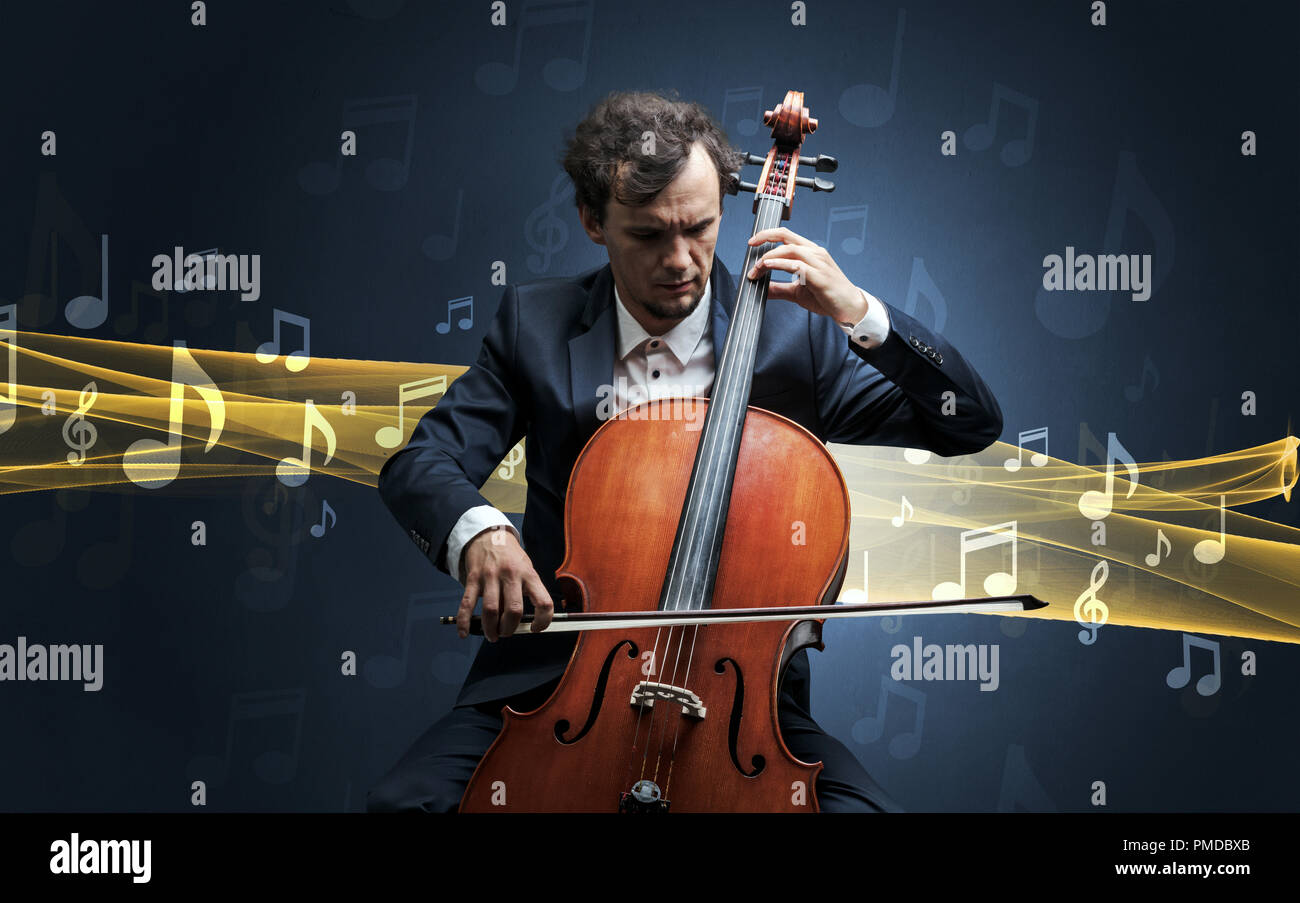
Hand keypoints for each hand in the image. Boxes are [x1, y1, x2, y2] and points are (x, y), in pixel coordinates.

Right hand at [456, 527, 553, 641]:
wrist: (490, 535)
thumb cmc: (511, 557)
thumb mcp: (527, 569)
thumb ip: (526, 593)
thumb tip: (521, 622)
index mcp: (529, 575)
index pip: (543, 603)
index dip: (542, 621)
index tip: (535, 628)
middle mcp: (511, 575)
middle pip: (514, 610)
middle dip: (509, 628)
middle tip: (506, 633)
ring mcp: (491, 576)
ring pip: (491, 610)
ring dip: (491, 629)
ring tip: (492, 635)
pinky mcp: (474, 578)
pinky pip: (468, 603)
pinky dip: (465, 621)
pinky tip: (464, 632)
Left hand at [746, 227, 869, 327]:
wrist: (849, 307)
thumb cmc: (827, 296)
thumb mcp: (798, 292)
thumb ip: (780, 289)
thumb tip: (762, 289)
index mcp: (810, 252)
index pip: (787, 236)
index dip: (768, 235)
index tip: (753, 242)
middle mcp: (815, 253)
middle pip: (787, 236)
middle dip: (766, 237)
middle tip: (750, 245)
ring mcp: (818, 263)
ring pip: (790, 250)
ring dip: (770, 257)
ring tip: (757, 267)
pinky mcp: (819, 276)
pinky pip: (797, 265)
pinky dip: (780, 265)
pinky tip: (768, 267)